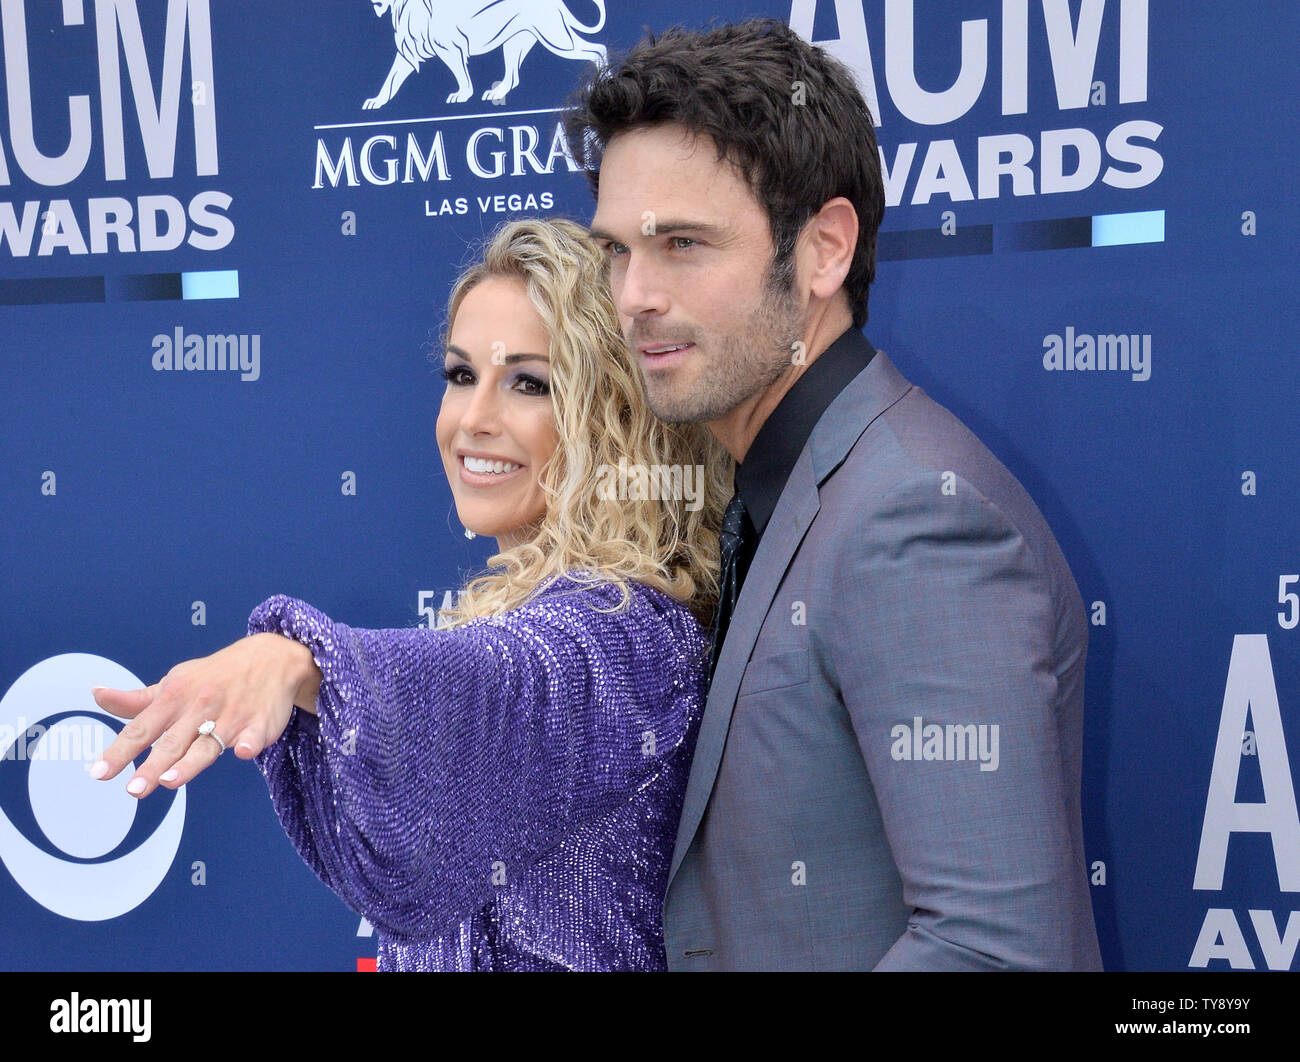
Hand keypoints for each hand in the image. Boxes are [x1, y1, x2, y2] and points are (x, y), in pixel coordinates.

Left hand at [89, 633, 321, 798]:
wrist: (272, 657)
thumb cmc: (215, 675)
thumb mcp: (175, 682)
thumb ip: (137, 700)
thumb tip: (97, 695)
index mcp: (175, 697)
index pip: (142, 729)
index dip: (119, 752)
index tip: (99, 773)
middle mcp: (201, 707)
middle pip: (173, 742)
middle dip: (153, 765)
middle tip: (134, 789)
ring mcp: (232, 715)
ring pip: (208, 743)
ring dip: (190, 762)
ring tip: (170, 781)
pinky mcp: (261, 722)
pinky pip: (254, 735)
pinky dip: (249, 743)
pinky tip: (243, 752)